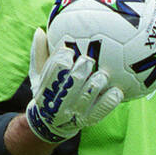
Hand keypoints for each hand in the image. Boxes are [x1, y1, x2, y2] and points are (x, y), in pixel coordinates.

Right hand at [25, 27, 124, 143]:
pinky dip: (111, 100)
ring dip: (97, 81)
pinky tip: (118, 90)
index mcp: (44, 90)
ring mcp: (74, 112)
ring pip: (88, 94)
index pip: (54, 69)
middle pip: (73, 80)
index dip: (63, 57)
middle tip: (89, 60)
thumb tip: (40, 31)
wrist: (50, 124)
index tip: (69, 51)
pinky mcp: (88, 120)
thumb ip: (39, 54)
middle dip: (83, 67)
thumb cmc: (47, 92)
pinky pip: (102, 109)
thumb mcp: (37, 75)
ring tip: (103, 74)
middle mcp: (59, 102)